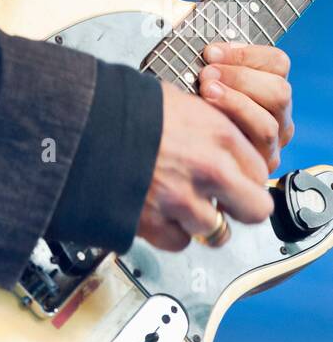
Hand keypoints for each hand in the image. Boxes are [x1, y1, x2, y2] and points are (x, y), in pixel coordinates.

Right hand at [137, 82, 273, 250]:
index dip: (246, 175)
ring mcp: (183, 200)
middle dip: (240, 207)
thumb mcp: (175, 100)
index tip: (236, 177)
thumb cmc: (121, 104)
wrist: (81, 123)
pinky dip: (170, 231)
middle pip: (255, 209)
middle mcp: (209, 170)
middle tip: (225, 201)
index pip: (260, 170)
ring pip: (216, 230)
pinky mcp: (155, 224)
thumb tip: (215, 140)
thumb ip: (205, 125)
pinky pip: (179, 242)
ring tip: (178, 200)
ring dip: (199, 219)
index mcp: (218, 134)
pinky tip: (157, 210)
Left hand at [196, 0, 294, 173]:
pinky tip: (206, 121)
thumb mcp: (194, 46)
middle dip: (241, 79)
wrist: (172, 140)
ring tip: (204, 92)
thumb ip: (209, 12)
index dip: (246, 53)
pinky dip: (230, 133)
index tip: (211, 49)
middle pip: (279, 92)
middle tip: (205, 72)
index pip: (278, 63)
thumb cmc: (190, 90)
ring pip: (268, 124)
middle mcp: (275, 114)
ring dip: (235, 105)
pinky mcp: (253, 169)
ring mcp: (267, 144)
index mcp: (267, 82)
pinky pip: (253, 153)